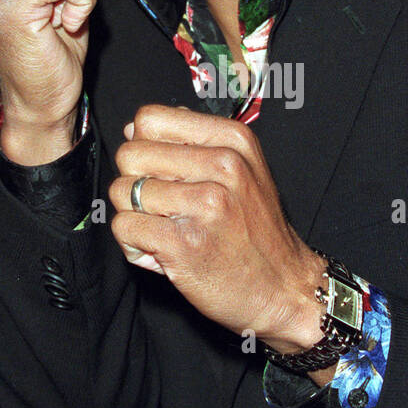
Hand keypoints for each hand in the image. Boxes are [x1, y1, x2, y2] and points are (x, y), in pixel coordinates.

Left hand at [109, 105, 326, 350]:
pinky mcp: (185, 242)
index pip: (149, 119)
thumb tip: (134, 129)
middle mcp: (223, 165)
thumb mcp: (243, 170)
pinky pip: (125, 226)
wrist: (285, 288)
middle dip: (134, 182)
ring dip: (134, 216)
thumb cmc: (257, 233)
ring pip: (122, 191)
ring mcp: (205, 204)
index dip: (145, 148)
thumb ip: (192, 144)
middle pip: (130, 154)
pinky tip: (159, 251)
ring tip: (164, 231)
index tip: (164, 175)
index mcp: (233, 140)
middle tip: (162, 208)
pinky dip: (133, 244)